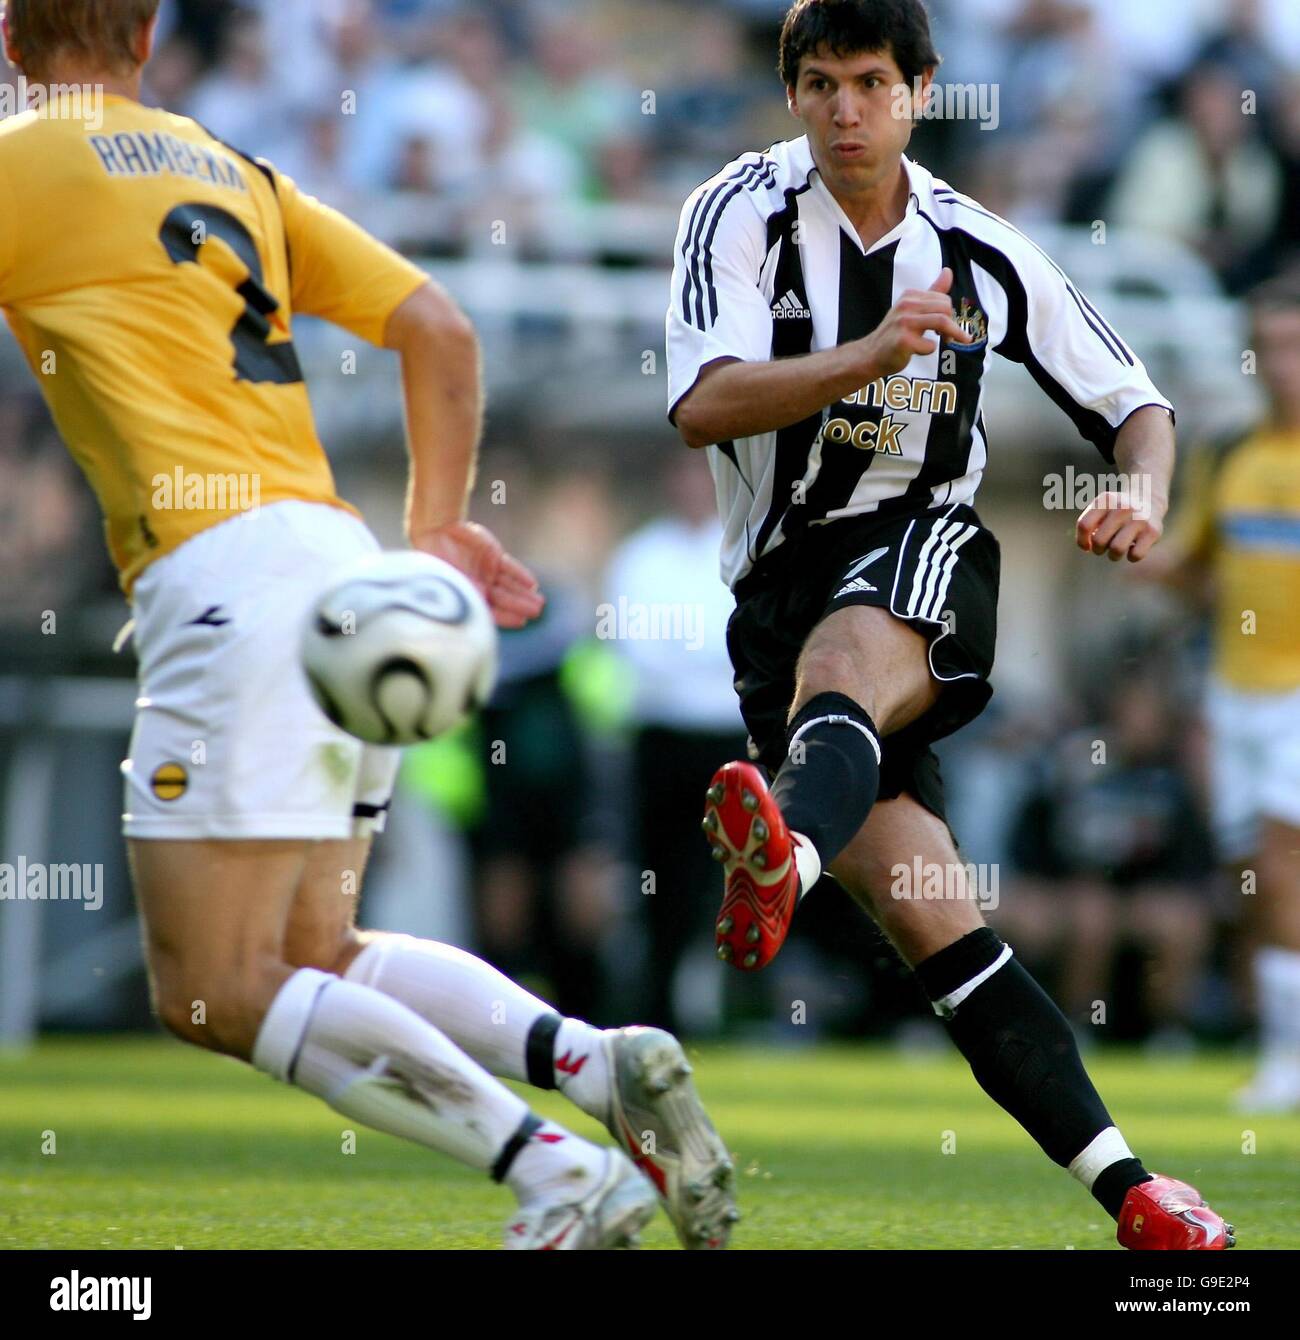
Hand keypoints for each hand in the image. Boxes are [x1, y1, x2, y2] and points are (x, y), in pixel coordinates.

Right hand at [410, 521, 544, 628]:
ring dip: (524, 594)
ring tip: (540, 602)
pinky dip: (520, 575)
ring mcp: (487, 571)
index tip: (522, 621)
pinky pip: (510, 568)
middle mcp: (479, 587)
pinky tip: (532, 584)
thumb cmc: (437, 561)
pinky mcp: (493, 556)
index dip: (506, 618)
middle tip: (537, 611)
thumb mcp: (450, 582)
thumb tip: (484, 606)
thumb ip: (468, 593)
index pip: (490, 612)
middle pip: (504, 599)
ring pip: (509, 586)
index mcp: (467, 596)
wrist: (435, 531)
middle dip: (520, 606)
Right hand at [858, 268, 971, 378]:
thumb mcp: (912, 308)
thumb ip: (932, 291)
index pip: (943, 298)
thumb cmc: (894, 333)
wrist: (870, 354)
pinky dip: (929, 350)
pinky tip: (918, 351)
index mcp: (910, 296)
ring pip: (942, 322)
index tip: (946, 325)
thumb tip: (947, 271)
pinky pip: (930, 345)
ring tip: (948, 341)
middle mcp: (906, 305)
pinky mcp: (903, 341)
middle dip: (952, 324)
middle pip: (945, 308)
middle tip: (947, 337)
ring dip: (951, 334)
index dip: (949, 313)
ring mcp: (904, 322)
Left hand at [1075, 491, 1163, 562]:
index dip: (1081, 541)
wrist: (1149, 501)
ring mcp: (1139, 519)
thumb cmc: (1116, 513)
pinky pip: (1135, 555)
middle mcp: (1123, 507)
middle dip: (1098, 549)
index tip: (1087, 546)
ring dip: (1113, 556)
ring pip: (1116, 550)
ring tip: (1117, 549)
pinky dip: (1131, 557)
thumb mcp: (1100, 510)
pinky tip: (1133, 548)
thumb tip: (1087, 547)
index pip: (1084, 526)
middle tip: (1104, 546)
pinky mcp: (1152, 531)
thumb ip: (1087, 526)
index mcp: (1106, 500)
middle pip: (1098, 541)